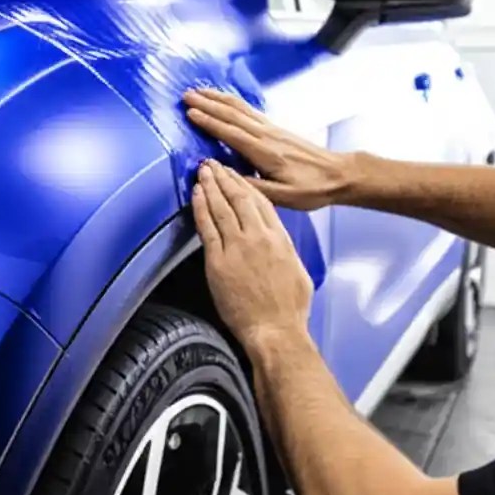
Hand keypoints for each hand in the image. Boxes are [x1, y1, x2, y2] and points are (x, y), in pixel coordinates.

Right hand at [184, 88, 352, 210]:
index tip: (190, 112)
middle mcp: (266, 135)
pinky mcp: (275, 128)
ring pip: (240, 109)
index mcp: (265, 153)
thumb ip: (251, 186)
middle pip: (233, 114)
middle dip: (208, 103)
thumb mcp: (282, 197)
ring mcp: (271, 129)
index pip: (232, 133)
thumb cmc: (311, 189)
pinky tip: (224, 99)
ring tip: (199, 91)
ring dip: (218, 98)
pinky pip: (249, 111)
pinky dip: (232, 102)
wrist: (338, 174)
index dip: (210, 122)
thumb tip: (223, 174)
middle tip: (186, 95)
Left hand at [192, 160, 313, 352]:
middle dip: (225, 177)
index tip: (236, 175)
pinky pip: (207, 227)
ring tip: (203, 171)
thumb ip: (285, 251)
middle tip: (214, 163)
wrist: (275, 331)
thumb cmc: (288, 310)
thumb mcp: (298, 273)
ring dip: (211, 185)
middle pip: (240, 197)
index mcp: (279, 239)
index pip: (261, 202)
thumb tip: (279, 244)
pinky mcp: (219, 261)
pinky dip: (201, 207)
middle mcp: (259, 238)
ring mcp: (238, 248)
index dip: (246, 184)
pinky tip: (196, 194)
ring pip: (222, 207)